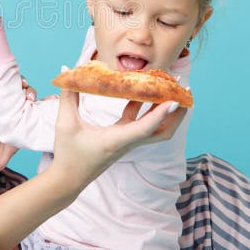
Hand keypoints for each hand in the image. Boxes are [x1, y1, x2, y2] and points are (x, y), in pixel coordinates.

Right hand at [47, 90, 186, 195]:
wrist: (68, 180)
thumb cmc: (68, 153)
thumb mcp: (65, 123)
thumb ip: (68, 96)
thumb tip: (68, 69)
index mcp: (116, 141)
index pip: (144, 129)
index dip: (160, 114)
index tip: (175, 101)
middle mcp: (127, 143)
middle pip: (162, 132)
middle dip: (177, 113)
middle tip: (184, 90)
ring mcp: (127, 142)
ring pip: (155, 129)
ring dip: (166, 111)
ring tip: (172, 88)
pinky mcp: (123, 140)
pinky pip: (141, 124)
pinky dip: (146, 109)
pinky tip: (142, 91)